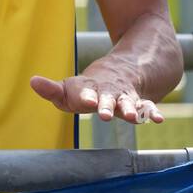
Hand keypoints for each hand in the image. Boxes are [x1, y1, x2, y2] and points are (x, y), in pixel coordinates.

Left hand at [31, 55, 164, 123]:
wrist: (119, 73)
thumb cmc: (86, 88)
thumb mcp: (67, 89)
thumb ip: (51, 90)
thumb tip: (33, 81)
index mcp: (88, 90)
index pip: (85, 93)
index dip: (85, 97)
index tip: (85, 101)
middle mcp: (107, 93)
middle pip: (108, 99)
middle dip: (106, 106)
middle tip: (104, 114)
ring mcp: (124, 97)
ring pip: (128, 102)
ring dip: (130, 109)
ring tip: (132, 118)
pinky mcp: (138, 103)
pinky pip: (148, 107)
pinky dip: (153, 112)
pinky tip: (159, 120)